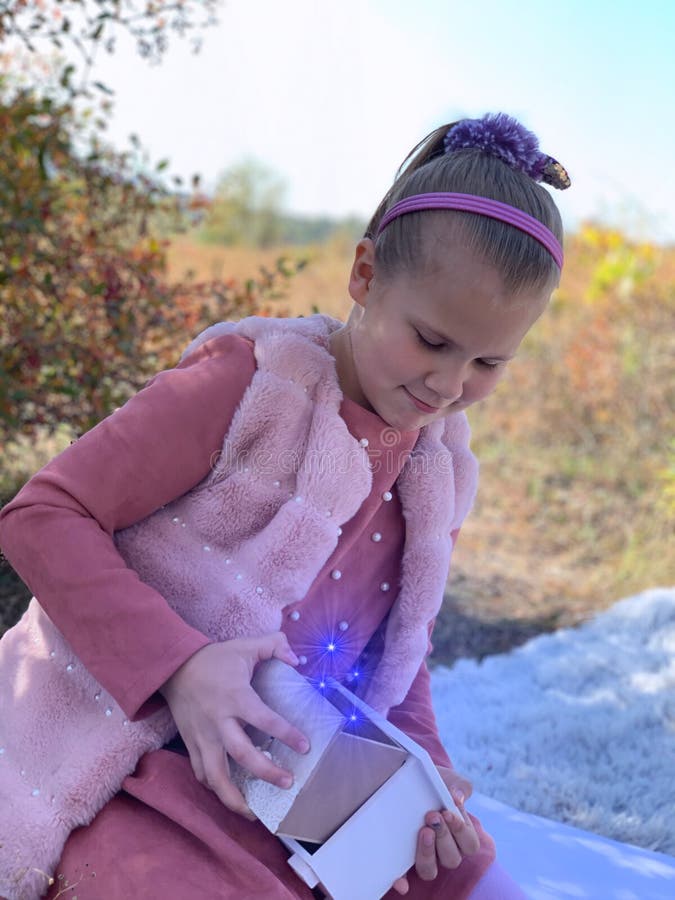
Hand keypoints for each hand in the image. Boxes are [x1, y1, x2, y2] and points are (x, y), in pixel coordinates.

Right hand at [159, 633, 309, 819]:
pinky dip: (215, 788)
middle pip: (242, 755)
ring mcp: (203, 736)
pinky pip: (201, 773)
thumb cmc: (214, 658)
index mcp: (235, 696)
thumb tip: (296, 659)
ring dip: (234, 797)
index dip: (286, 734)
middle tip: (288, 783)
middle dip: (266, 772)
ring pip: (215, 775)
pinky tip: (230, 796)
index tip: (305, 747)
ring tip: (254, 812)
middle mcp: (219, 721)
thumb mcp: (245, 645)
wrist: (173, 667)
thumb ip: (274, 645)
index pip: (264, 719)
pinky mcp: (190, 744)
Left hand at [391, 766, 479, 894]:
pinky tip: (400, 881)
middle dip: (443, 837)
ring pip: (430, 871)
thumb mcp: (448, 780)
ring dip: (428, 853)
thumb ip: (460, 786)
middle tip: (431, 816)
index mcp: (459, 836)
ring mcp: (424, 857)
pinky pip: (405, 879)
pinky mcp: (403, 862)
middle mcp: (443, 851)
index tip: (448, 811)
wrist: (408, 779)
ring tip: (422, 831)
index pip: (469, 844)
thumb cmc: (435, 784)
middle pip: (452, 859)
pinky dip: (402, 882)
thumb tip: (458, 797)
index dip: (460, 830)